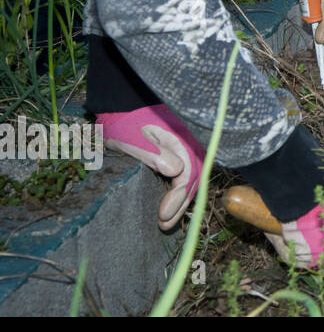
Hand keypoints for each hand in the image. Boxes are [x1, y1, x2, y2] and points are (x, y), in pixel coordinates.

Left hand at [98, 104, 204, 230]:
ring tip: (166, 220)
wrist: (123, 107)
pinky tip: (169, 202)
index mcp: (181, 142)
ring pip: (191, 179)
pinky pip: (184, 175)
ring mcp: (184, 150)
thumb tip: (177, 172)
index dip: (177, 198)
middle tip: (164, 225)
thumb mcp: (136, 138)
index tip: (163, 216)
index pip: (187, 175)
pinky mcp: (177, 153)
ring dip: (181, 200)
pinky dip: (178, 191)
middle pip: (193, 180)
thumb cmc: (127, 123)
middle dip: (180, 205)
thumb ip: (155, 154)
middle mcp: (188, 147)